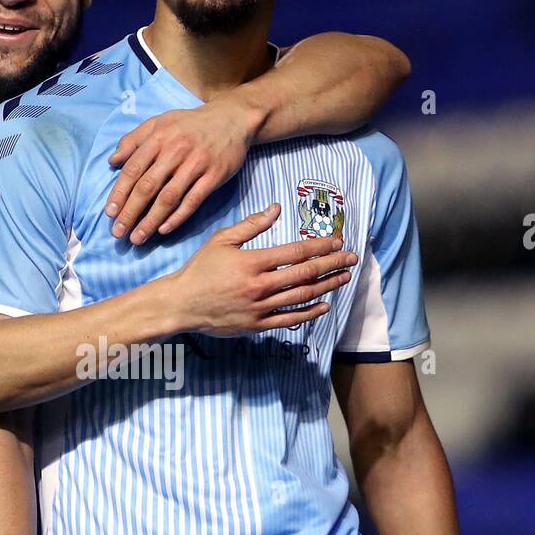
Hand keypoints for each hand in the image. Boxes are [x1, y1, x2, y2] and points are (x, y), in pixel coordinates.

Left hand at [105, 94, 259, 244]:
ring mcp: (196, 163)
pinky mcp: (214, 175)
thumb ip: (134, 140)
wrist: (232, 119)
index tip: (109, 213)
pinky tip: (163, 229)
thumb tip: (112, 161)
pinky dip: (177, 217)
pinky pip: (193, 200)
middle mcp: (175, 150)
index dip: (119, 193)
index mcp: (159, 137)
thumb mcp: (159, 122)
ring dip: (150, 221)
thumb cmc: (190, 124)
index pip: (133, 169)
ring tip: (138, 238)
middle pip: (147, 187)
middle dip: (130, 212)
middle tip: (118, 233)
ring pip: (169, 197)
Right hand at [168, 204, 357, 336]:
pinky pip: (289, 319)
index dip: (319, 246)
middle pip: (305, 274)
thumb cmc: (201, 269)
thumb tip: (277, 209)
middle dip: (332, 264)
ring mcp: (260, 308)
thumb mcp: (223, 240)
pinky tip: (324, 305)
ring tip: (344, 277)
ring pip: (302, 296)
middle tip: (351, 257)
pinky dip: (309, 313)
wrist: (182, 304)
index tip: (336, 241)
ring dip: (327, 286)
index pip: (295, 253)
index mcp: (253, 262)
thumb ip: (252, 224)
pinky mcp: (257, 325)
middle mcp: (260, 286)